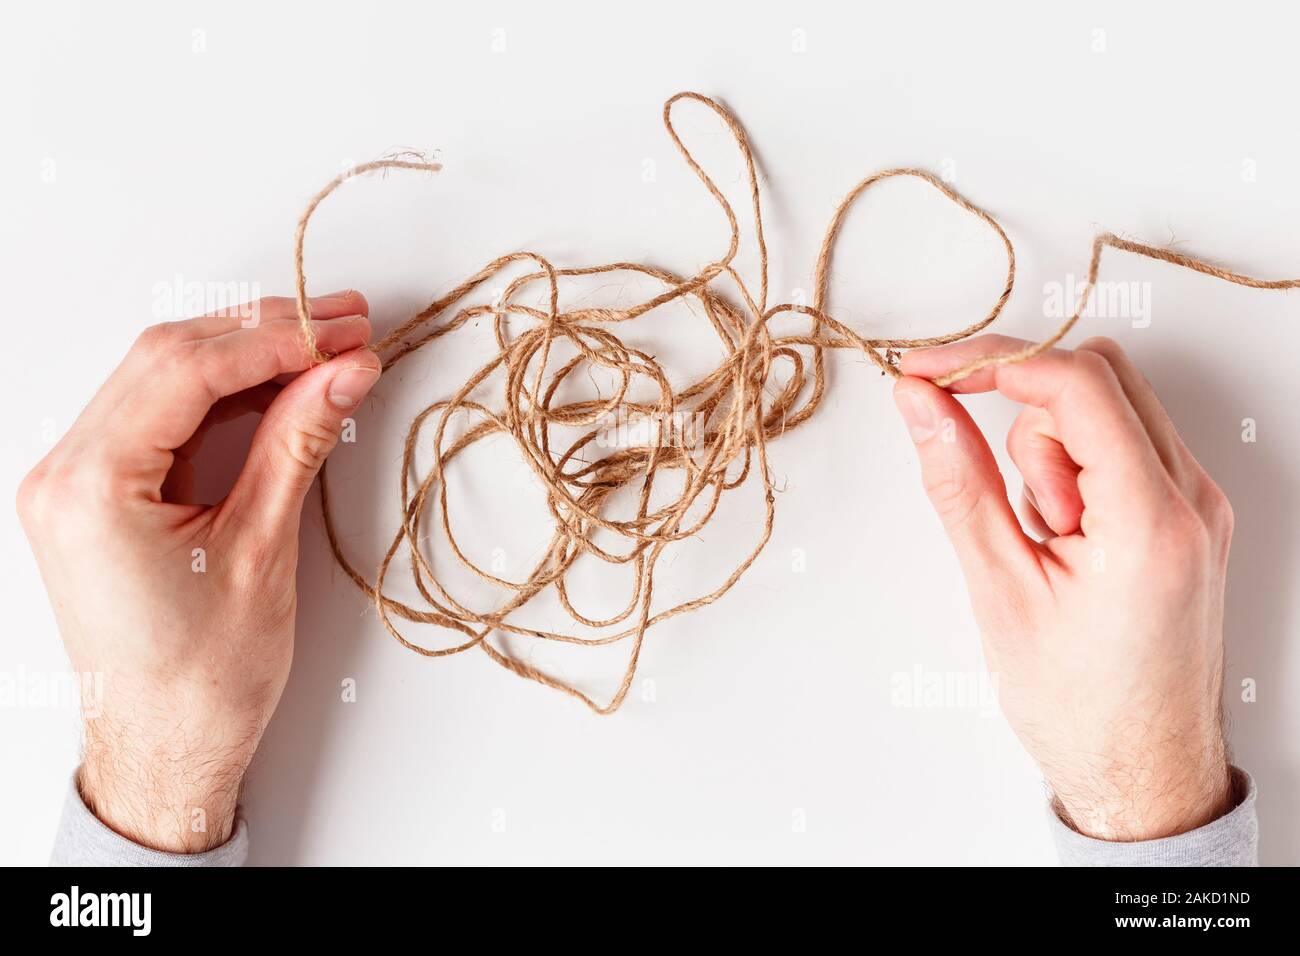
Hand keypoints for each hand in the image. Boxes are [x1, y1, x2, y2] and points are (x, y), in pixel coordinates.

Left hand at [17, 292, 379, 851]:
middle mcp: (67, 473)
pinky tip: (281, 385)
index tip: (343, 330)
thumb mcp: (262, 553)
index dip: (274, 337)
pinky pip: (163, 416)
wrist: (163, 751)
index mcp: (91, 488)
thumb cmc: (200, 680)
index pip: (185, 370)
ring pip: (164, 377)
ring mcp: (78, 481)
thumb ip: (298, 444)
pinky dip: (225, 394)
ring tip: (326, 345)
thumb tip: (343, 372)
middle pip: (168, 358)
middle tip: (346, 323)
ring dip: (247, 354)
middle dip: (264, 332)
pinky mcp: (103, 493)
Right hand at [893, 334, 1233, 840]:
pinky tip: (1063, 538)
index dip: (992, 362)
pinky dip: (1077, 472)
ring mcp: (1199, 506)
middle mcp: (1193, 500)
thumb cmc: (1079, 704)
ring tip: (1044, 541)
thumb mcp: (1000, 589)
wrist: (1142, 772)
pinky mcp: (1189, 516)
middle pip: (1099, 380)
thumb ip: (958, 482)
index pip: (1075, 384)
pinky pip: (1124, 448)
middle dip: (1030, 416)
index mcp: (1151, 520)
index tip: (930, 371)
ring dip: (1054, 453)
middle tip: (1007, 497)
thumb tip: (921, 403)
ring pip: (1111, 410)